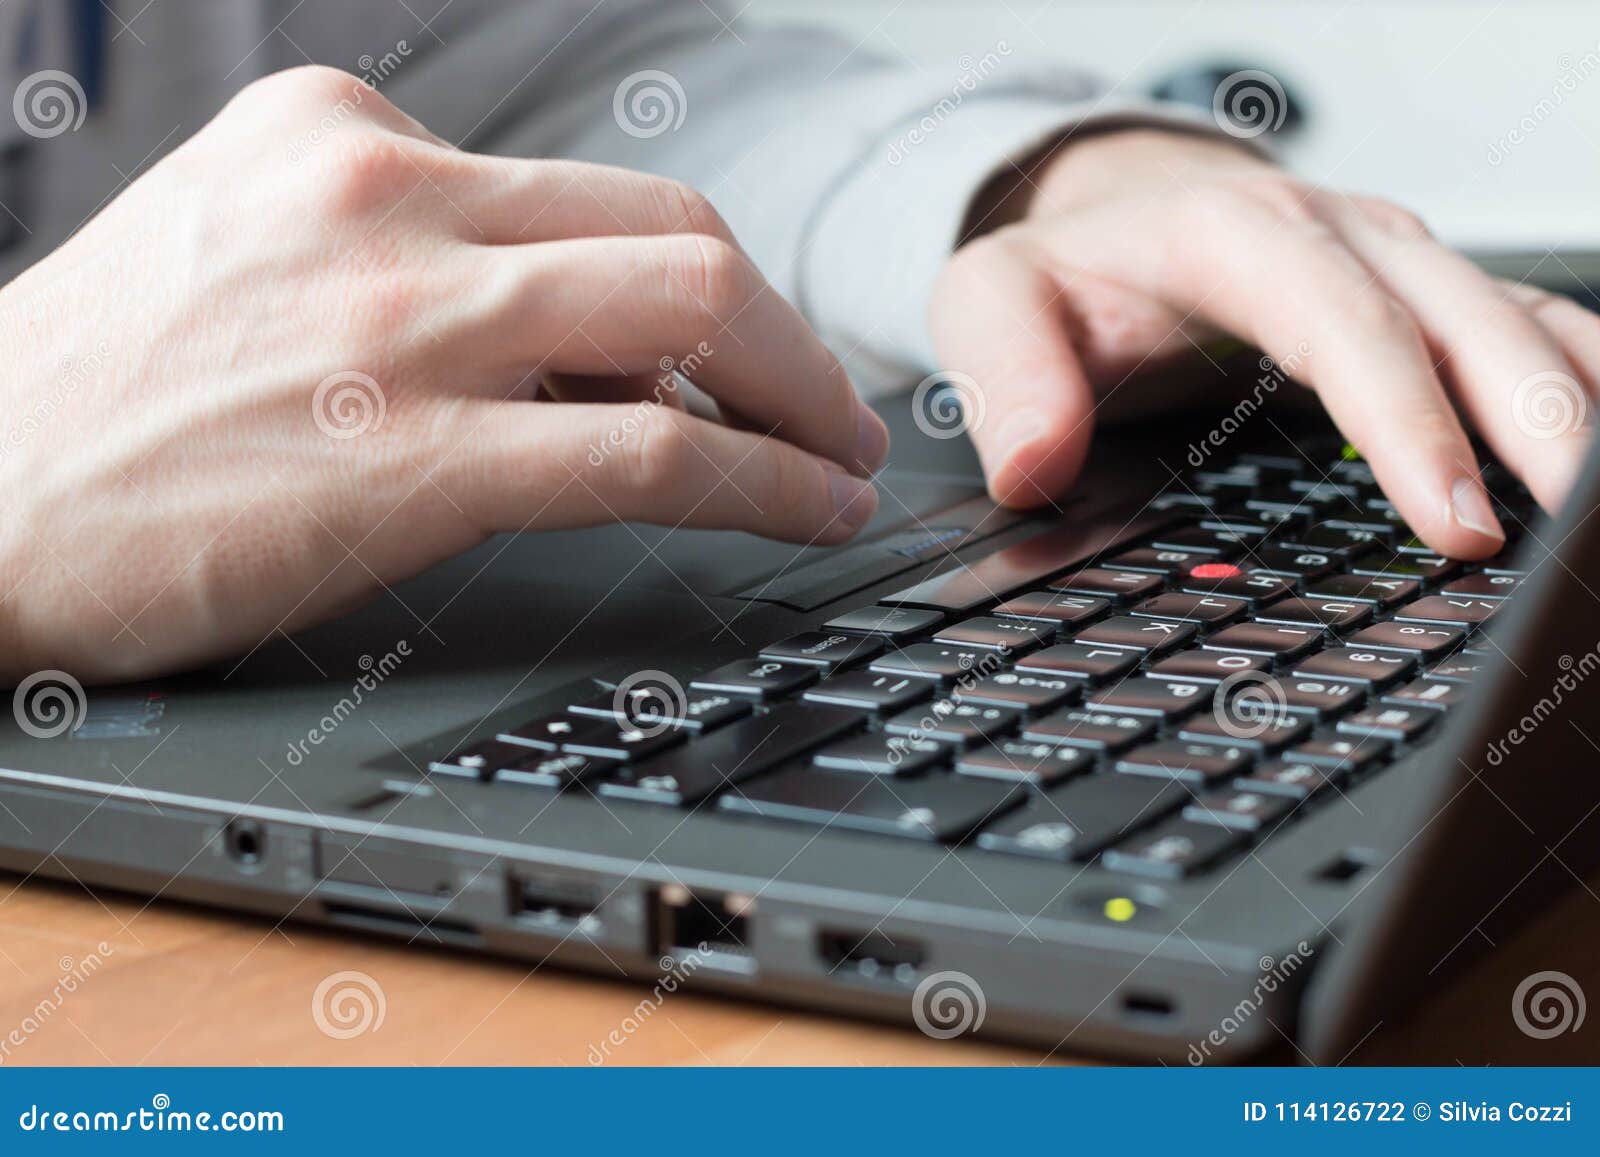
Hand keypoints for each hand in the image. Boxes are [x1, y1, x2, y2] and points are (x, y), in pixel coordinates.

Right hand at [0, 66, 886, 683]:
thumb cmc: (107, 399)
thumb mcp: (258, 263)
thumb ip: (428, 277)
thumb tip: (600, 361)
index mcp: (347, 143)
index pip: (596, 198)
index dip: (707, 287)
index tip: (755, 356)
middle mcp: (386, 203)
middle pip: (678, 233)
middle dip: (791, 332)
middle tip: (841, 408)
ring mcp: (403, 324)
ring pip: (692, 316)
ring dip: (802, 399)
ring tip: (843, 464)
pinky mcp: (411, 459)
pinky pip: (646, 453)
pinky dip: (760, 479)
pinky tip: (808, 511)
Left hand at [931, 127, 1596, 557]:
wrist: (1113, 222)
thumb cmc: (1066, 276)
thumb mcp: (992, 307)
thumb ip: (1007, 380)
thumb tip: (1037, 470)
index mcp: (1237, 233)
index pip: (1342, 323)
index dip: (1407, 421)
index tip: (1453, 522)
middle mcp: (1340, 234)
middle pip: (1464, 317)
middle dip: (1532, 425)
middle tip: (1568, 536)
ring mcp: (1397, 260)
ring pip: (1520, 320)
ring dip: (1577, 407)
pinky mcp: (1428, 294)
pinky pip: (1530, 330)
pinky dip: (1580, 385)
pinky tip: (1598, 457)